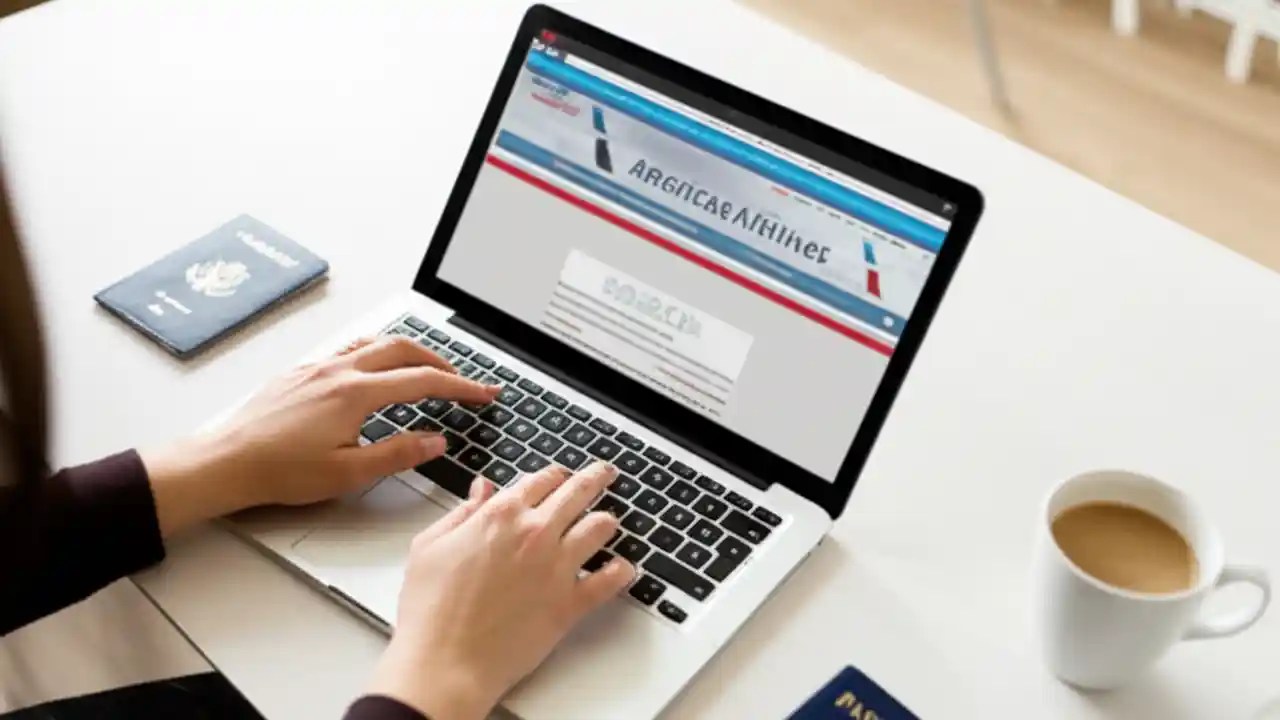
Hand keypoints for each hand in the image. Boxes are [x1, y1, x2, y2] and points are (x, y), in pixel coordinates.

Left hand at [142, 336, 499, 535]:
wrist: (225, 462)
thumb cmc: (278, 470)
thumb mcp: (349, 473)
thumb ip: (398, 453)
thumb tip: (435, 440)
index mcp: (355, 393)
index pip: (423, 381)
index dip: (461, 386)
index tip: (484, 392)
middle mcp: (338, 371)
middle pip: (403, 349)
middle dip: (441, 360)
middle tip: (462, 378)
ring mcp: (317, 368)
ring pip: (374, 343)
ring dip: (408, 350)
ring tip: (425, 366)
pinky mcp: (300, 373)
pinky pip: (348, 350)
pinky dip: (375, 352)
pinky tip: (373, 368)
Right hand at [366, 463, 635, 719]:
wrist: (445, 662)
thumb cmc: (430, 611)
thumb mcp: (430, 547)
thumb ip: (462, 513)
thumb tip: (481, 490)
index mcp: (500, 515)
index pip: (540, 480)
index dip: (554, 474)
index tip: (561, 475)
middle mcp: (534, 533)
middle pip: (578, 492)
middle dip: (595, 478)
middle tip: (605, 474)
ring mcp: (557, 566)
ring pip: (600, 527)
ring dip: (607, 520)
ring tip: (610, 520)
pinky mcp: (570, 603)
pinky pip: (609, 580)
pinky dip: (621, 571)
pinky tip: (623, 567)